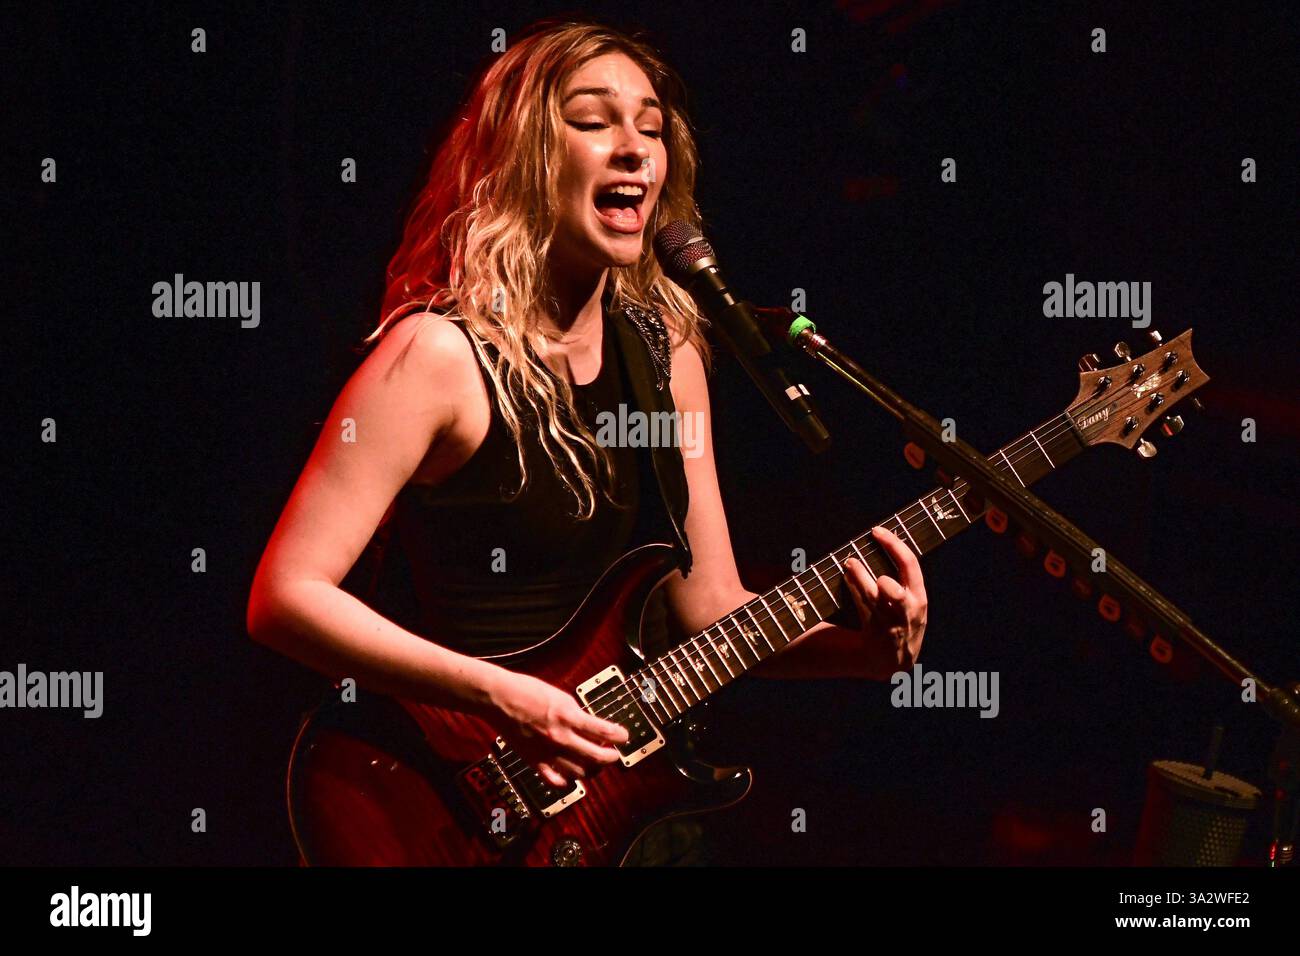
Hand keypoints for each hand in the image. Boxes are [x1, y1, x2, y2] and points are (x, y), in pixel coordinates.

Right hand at [486, 670, 628, 787]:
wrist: (499, 698)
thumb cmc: (526, 691)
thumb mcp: (560, 696)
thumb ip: (576, 713)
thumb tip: (590, 726)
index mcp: (569, 717)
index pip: (604, 731)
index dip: (620, 736)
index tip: (623, 736)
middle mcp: (560, 737)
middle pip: (597, 757)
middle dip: (611, 757)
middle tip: (614, 754)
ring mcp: (547, 751)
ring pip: (579, 772)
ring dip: (592, 770)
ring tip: (594, 764)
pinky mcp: (534, 761)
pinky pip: (555, 781)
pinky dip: (567, 782)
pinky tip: (571, 775)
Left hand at [842, 526, 927, 679]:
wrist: (896, 660)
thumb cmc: (901, 620)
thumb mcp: (910, 600)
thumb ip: (902, 576)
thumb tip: (883, 541)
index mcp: (919, 596)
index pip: (910, 564)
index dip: (893, 544)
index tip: (876, 531)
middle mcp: (908, 611)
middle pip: (894, 591)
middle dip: (876, 572)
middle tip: (856, 556)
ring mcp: (891, 624)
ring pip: (874, 600)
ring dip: (859, 579)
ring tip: (849, 563)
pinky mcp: (876, 633)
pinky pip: (863, 610)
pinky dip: (854, 592)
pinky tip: (846, 578)